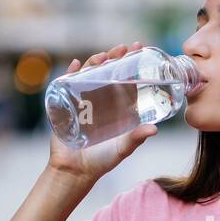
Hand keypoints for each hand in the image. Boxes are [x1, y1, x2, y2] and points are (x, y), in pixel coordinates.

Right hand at [46, 41, 157, 184]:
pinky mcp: (65, 106)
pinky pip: (66, 85)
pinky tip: (76, 64)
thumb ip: (137, 139)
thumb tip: (155, 130)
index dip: (131, 62)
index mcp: (115, 106)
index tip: (140, 49)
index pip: (125, 78)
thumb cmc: (102, 161)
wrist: (76, 172)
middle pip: (107, 71)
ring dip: (95, 62)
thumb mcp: (123, 148)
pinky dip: (69, 73)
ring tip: (103, 56)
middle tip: (124, 48)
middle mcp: (99, 100)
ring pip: (88, 75)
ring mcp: (81, 101)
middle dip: (114, 57)